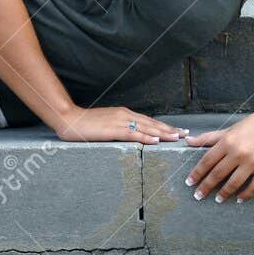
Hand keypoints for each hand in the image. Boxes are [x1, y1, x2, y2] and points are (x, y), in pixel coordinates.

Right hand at [53, 104, 189, 144]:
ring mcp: (119, 121)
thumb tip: (128, 135)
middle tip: (185, 134)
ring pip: (146, 127)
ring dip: (163, 133)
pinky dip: (146, 137)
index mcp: (123, 114)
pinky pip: (133, 134)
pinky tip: (156, 140)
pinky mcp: (112, 130)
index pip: (148, 120)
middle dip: (169, 129)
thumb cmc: (83, 124)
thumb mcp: (104, 124)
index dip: (163, 126)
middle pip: (152, 123)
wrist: (68, 119)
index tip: (177, 131)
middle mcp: (124, 115)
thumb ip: (117, 128)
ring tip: (177, 138)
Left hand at [182, 108, 253, 202]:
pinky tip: (239, 198)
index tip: (189, 183)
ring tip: (218, 199)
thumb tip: (188, 141)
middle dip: (205, 187)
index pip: (206, 161)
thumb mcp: (230, 129)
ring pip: (234, 183)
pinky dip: (245, 194)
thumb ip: (209, 138)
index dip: (196, 173)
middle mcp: (238, 152)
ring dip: (224, 193)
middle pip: (217, 174)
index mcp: (227, 141)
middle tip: (198, 196)